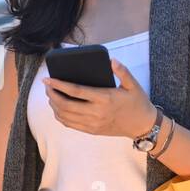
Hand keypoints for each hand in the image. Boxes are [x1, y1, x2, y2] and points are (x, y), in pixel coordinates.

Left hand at [42, 57, 161, 138]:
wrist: (142, 125)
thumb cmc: (137, 103)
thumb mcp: (133, 84)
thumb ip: (122, 71)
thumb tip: (111, 60)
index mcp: (105, 98)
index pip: (76, 91)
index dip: (59, 85)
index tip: (48, 79)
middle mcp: (96, 112)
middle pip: (66, 105)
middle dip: (52, 95)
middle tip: (47, 86)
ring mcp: (93, 123)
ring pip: (65, 116)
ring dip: (54, 106)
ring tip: (50, 95)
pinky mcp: (92, 131)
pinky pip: (70, 125)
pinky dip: (60, 117)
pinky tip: (57, 108)